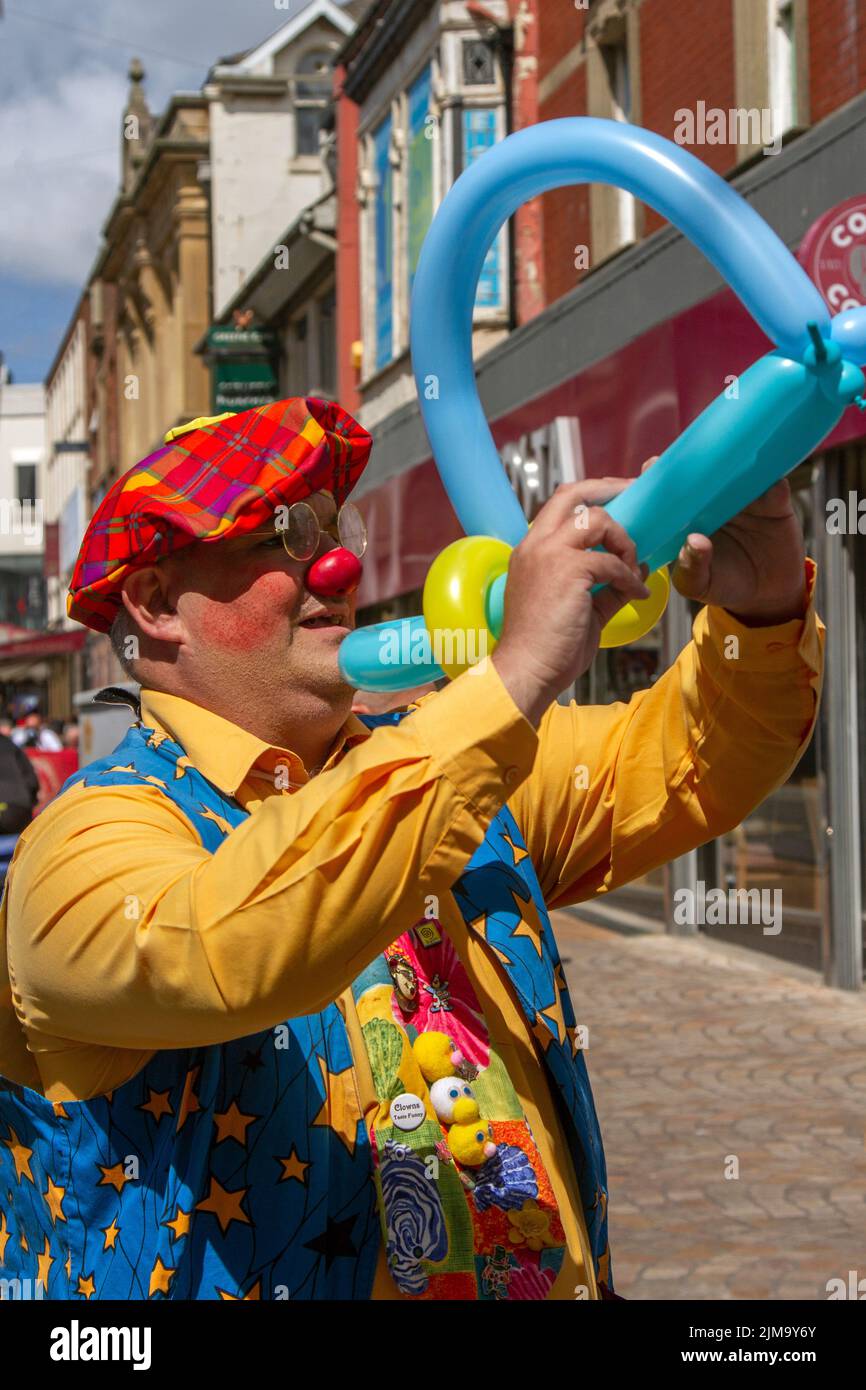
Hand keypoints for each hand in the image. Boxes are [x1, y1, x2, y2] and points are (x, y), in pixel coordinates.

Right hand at [492, 479, 648, 725]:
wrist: (527, 671)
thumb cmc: (546, 648)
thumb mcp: (578, 608)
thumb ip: (604, 586)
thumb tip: (635, 572)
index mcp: (531, 551)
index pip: (560, 504)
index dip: (591, 494)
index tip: (618, 497)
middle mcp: (536, 545)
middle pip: (575, 494)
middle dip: (611, 490)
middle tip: (637, 499)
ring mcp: (550, 554)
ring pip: (598, 521)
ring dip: (624, 542)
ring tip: (632, 570)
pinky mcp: (568, 571)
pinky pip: (612, 563)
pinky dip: (630, 577)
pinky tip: (636, 595)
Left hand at [662, 469, 807, 624]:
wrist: (765, 595)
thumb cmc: (722, 585)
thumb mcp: (700, 585)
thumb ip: (692, 568)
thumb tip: (695, 541)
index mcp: (689, 514)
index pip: (672, 489)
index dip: (661, 476)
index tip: (653, 467)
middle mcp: (715, 500)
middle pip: (705, 471)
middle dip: (696, 460)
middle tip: (691, 459)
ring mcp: (746, 499)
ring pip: (741, 473)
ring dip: (737, 464)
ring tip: (731, 461)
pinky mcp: (775, 505)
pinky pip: (775, 489)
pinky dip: (773, 486)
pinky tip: (771, 486)